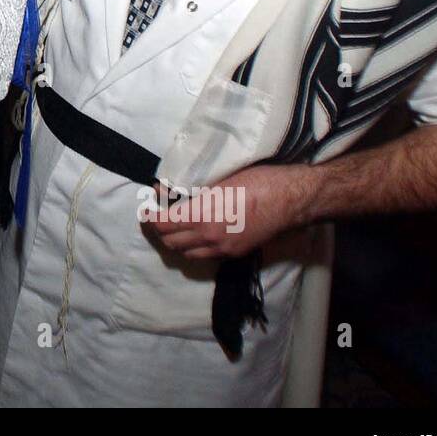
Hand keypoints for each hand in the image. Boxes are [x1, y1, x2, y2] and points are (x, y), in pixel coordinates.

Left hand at [142, 164, 312, 258]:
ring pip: (186, 254)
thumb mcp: (218, 179)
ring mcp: (222, 249)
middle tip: (158, 217)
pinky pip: (205, 256)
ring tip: (176, 227)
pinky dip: (195, 248)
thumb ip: (190, 189)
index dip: (149, 217)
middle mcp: (208, 237)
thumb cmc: (256, 180)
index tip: (147, 209)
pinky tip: (199, 234)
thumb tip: (165, 191)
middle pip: (170, 242)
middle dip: (160, 230)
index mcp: (200, 216)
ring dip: (177, 242)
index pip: (161, 224)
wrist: (290, 199)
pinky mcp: (235, 254)